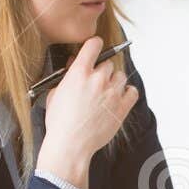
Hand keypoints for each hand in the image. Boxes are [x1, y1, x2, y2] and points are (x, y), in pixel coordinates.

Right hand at [39, 37, 137, 188]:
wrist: (71, 144)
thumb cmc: (60, 121)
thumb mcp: (55, 92)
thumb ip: (67, 76)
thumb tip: (74, 64)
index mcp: (79, 73)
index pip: (93, 45)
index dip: (95, 44)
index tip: (96, 46)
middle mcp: (98, 80)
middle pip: (108, 64)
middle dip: (101, 70)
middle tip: (95, 81)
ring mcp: (112, 93)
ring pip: (120, 76)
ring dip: (114, 81)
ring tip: (106, 92)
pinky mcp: (122, 107)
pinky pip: (132, 91)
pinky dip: (127, 92)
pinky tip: (119, 97)